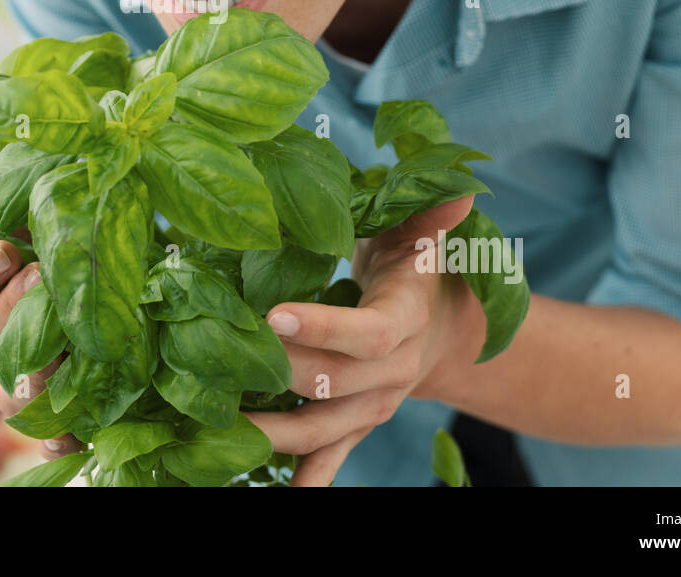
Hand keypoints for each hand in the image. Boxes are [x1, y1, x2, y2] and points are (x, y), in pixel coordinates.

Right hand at [0, 235, 77, 459]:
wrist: (94, 270)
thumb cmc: (45, 239)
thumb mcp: (14, 216)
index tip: (7, 251)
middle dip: (12, 308)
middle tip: (40, 277)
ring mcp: (15, 377)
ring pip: (10, 389)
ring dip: (33, 371)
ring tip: (58, 348)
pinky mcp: (48, 406)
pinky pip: (46, 430)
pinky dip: (55, 436)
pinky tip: (67, 437)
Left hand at [243, 194, 482, 486]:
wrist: (441, 329)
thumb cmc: (414, 268)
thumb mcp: (420, 236)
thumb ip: (431, 214)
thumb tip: (460, 188)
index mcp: (405, 320)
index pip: (368, 333)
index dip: (324, 328)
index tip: (273, 315)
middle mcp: (392, 372)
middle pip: (335, 383)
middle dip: (279, 373)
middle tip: (220, 357)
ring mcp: (373, 405)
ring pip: (323, 430)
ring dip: (273, 433)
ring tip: (221, 426)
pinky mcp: (357, 426)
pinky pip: (330, 459)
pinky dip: (303, 480)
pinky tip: (267, 491)